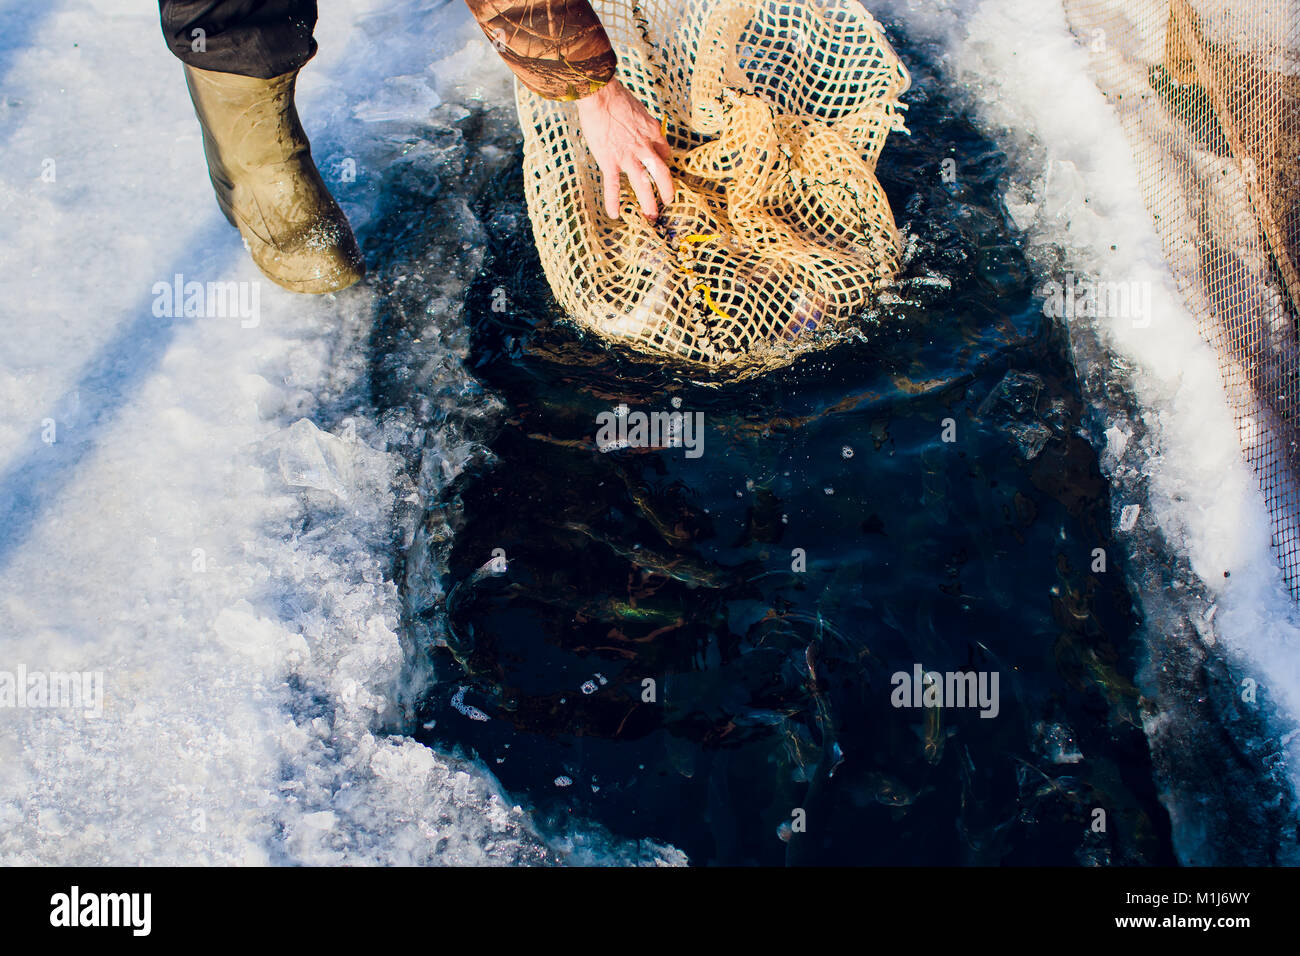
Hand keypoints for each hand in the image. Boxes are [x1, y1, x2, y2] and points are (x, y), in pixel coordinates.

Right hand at [575, 78, 674, 220]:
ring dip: (648, 202)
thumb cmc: (617, 97)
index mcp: (652, 132)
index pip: (664, 152)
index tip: (662, 171)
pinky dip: (613, 201)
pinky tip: (614, 214)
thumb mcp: (638, 109)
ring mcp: (627, 156)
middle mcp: (644, 147)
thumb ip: (642, 123)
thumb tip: (640, 128)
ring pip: (642, 183)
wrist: (600, 95)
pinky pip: (613, 185)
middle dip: (666, 190)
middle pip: (661, 173)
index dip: (664, 163)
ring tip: (651, 217)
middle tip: (668, 202)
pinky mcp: (610, 161)